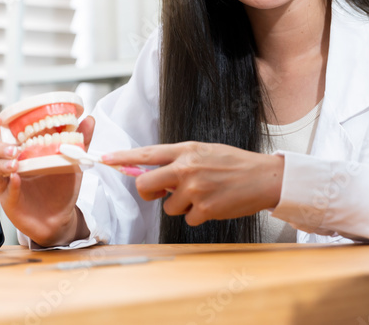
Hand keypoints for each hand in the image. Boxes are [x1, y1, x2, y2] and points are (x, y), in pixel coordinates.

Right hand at [0, 114, 95, 246]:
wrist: (60, 218)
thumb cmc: (61, 187)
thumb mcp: (73, 161)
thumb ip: (81, 140)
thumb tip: (89, 118)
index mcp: (22, 150)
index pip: (2, 132)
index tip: (0, 118)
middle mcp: (11, 164)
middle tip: (13, 145)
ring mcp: (8, 182)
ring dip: (1, 162)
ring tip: (16, 160)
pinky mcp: (9, 199)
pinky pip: (5, 189)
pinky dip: (11, 183)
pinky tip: (17, 178)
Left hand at [102, 142, 284, 226]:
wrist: (264, 178)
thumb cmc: (234, 164)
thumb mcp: (205, 152)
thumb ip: (179, 160)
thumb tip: (154, 173)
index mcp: (187, 150)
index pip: (148, 154)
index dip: (123, 158)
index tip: (105, 159)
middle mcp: (187, 168)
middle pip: (146, 184)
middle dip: (149, 192)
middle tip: (161, 192)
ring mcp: (194, 190)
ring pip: (168, 206)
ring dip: (182, 205)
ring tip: (205, 194)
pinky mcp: (204, 209)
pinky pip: (188, 219)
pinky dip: (198, 216)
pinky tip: (214, 204)